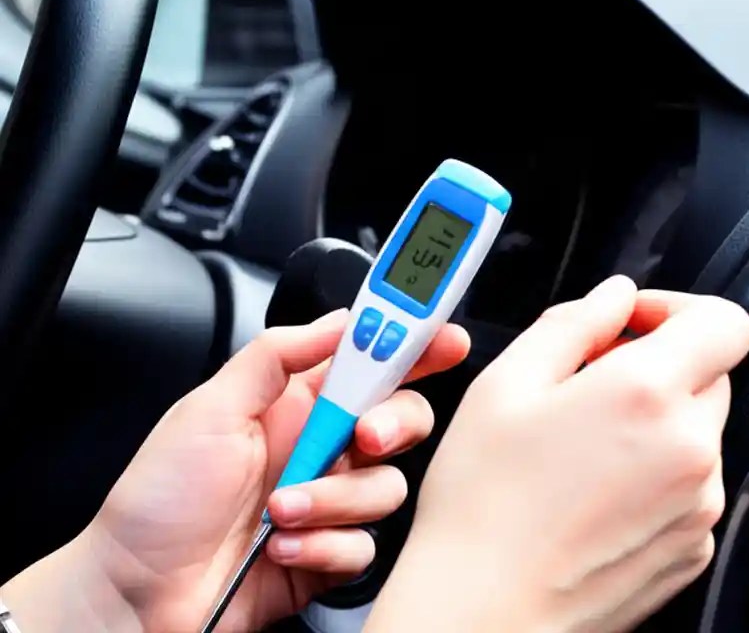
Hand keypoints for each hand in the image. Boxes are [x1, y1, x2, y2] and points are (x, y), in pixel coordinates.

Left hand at [0, 310, 469, 631]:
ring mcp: (331, 502)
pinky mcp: (332, 554)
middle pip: (403, 419)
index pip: (372, 361)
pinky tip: (281, 549)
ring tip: (281, 511)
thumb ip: (276, 355)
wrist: (138, 593)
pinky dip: (325, 547)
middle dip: (394, 423)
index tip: (443, 339)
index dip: (415, 345)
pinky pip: (367, 545)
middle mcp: (323, 448)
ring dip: (335, 499)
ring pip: (388, 486)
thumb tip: (339, 321)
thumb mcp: (208, 408)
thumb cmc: (160, 502)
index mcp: (297, 403)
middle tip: (363, 436)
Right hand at [367, 277, 748, 632]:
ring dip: (657, 423)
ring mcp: (698, 503)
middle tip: (588, 385)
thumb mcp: (505, 385)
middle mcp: (690, 447)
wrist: (484, 613)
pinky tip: (595, 492)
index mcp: (648, 393)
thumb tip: (613, 298)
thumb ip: (574, 322)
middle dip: (658, 366)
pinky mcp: (693, 547)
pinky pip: (691, 486)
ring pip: (699, 432)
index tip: (633, 324)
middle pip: (709, 374)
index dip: (678, 310)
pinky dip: (656, 476)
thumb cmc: (483, 507)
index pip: (725, 321)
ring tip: (582, 450)